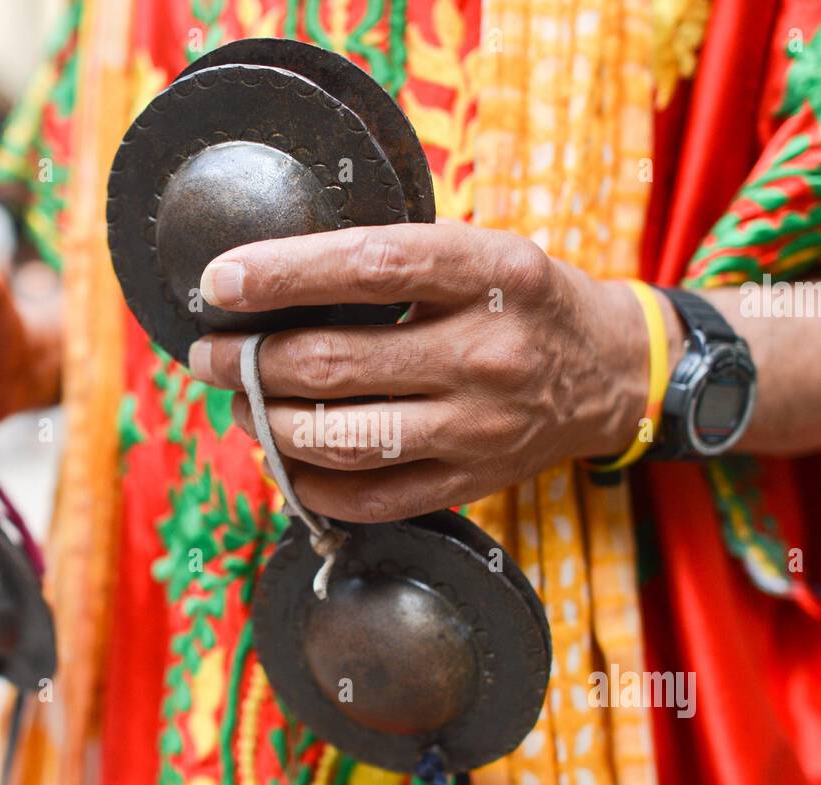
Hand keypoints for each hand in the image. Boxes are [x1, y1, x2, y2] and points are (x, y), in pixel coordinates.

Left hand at [187, 222, 650, 522]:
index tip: (220, 281)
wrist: (610, 373)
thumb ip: (400, 260)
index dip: (283, 274)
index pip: (371, 266)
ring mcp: (479, 429)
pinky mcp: (472, 483)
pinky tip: (285, 455)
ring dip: (268, 422)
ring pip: (342, 439)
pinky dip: (310, 482)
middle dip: (249, 360)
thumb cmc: (528, 301)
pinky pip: (369, 498)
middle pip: (336, 364)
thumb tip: (277, 276)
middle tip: (210, 353)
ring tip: (238, 401)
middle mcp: (487, 354)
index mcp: (492, 274)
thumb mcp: (485, 250)